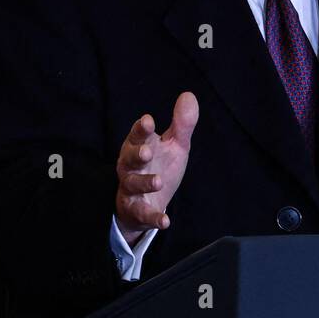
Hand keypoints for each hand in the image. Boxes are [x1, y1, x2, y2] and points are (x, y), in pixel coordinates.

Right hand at [114, 92, 198, 244]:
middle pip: (129, 159)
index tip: (148, 120)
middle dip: (136, 154)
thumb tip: (189, 95)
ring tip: (158, 181)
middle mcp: (131, 167)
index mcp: (140, 147)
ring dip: (144, 182)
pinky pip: (143, 214)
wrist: (149, 202)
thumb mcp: (175, 145)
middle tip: (147, 152)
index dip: (140, 129)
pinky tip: (165, 221)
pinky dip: (153, 217)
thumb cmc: (160, 166)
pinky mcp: (137, 210)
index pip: (137, 135)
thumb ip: (182, 124)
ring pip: (132, 184)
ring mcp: (132, 189)